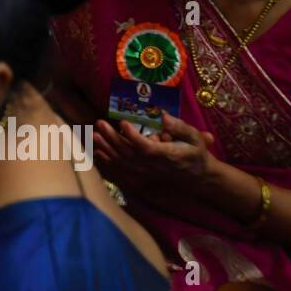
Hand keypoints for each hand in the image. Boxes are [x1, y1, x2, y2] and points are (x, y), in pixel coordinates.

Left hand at [92, 113, 214, 198]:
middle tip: (100, 122)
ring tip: (94, 133)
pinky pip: (122, 168)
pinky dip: (109, 160)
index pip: (147, 148)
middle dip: (113, 138)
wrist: (197, 175)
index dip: (133, 137)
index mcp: (168, 155)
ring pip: (123, 161)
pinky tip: (97, 150)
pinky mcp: (142, 173)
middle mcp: (154, 165)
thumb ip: (179, 127)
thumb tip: (162, 115)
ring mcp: (147, 171)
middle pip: (129, 153)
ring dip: (107, 148)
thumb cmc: (195, 151)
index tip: (123, 122)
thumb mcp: (194, 137)